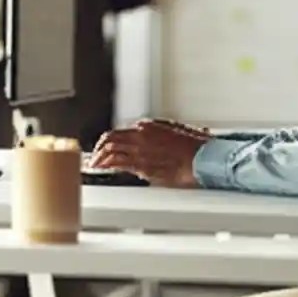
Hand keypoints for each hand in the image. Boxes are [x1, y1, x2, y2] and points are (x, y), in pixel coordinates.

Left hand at [88, 121, 209, 187]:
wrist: (203, 159)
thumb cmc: (196, 148)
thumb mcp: (175, 134)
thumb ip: (160, 137)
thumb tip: (153, 141)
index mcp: (149, 127)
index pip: (121, 132)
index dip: (110, 140)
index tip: (106, 146)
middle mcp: (141, 135)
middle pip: (111, 138)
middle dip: (100, 147)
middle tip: (94, 155)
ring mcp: (140, 150)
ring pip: (110, 150)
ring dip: (99, 157)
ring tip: (94, 164)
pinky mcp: (142, 165)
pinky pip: (117, 163)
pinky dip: (106, 165)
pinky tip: (102, 169)